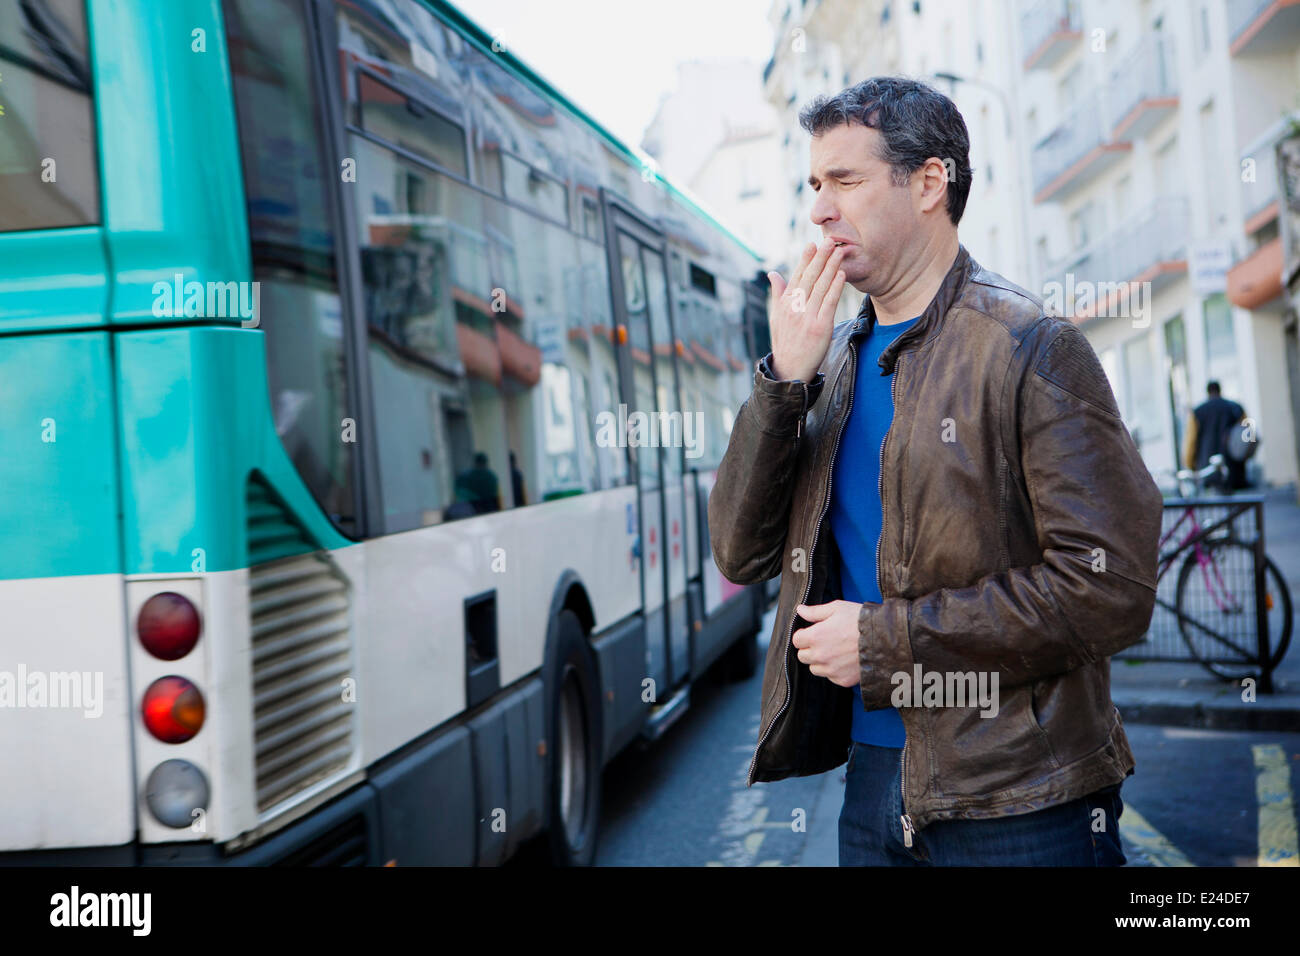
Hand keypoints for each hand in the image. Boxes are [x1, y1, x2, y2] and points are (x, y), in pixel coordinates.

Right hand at [767, 239, 846, 381]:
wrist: (790, 370)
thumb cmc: (785, 343)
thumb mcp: (776, 317)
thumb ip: (777, 293)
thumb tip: (773, 273)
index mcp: (784, 304)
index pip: (796, 276)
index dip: (805, 259)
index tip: (812, 244)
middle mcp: (794, 308)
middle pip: (810, 277)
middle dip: (820, 258)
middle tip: (830, 241)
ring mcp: (807, 317)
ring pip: (821, 287)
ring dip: (831, 267)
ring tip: (839, 252)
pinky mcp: (820, 327)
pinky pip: (830, 302)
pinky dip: (836, 287)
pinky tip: (842, 274)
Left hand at [791, 600, 861, 687]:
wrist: (884, 638)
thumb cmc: (860, 620)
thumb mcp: (837, 608)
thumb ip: (815, 612)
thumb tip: (800, 610)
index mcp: (815, 637)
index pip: (796, 640)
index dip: (804, 635)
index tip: (813, 632)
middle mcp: (820, 656)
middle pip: (802, 656)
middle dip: (810, 648)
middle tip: (824, 641)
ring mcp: (831, 670)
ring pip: (815, 669)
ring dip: (820, 661)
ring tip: (836, 651)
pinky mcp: (843, 680)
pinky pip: (831, 677)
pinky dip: (835, 670)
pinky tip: (846, 660)